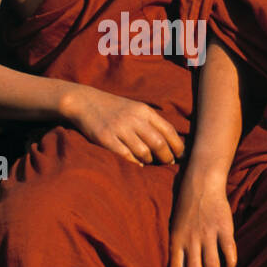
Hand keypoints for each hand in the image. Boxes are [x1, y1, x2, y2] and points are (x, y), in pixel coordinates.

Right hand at [64, 86, 184, 166]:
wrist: (85, 102)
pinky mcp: (105, 138)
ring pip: (143, 151)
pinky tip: (137, 164)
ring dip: (149, 160)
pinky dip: (134, 162)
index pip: (168, 130)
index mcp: (144, 110)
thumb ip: (151, 122)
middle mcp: (133, 119)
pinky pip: (125, 155)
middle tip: (168, 162)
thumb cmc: (114, 108)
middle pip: (158, 143)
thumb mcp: (135, 108)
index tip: (181, 155)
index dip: (178, 146)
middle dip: (166, 156)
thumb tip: (171, 143)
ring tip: (150, 161)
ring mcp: (119, 128)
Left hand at [168, 169, 236, 266]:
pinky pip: (228, 251)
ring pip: (212, 266)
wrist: (201, 183)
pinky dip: (231, 265)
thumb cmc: (187, 208)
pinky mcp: (224, 228)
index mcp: (177, 241)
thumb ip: (179, 249)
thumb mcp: (176, 228)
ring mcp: (208, 234)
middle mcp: (192, 240)